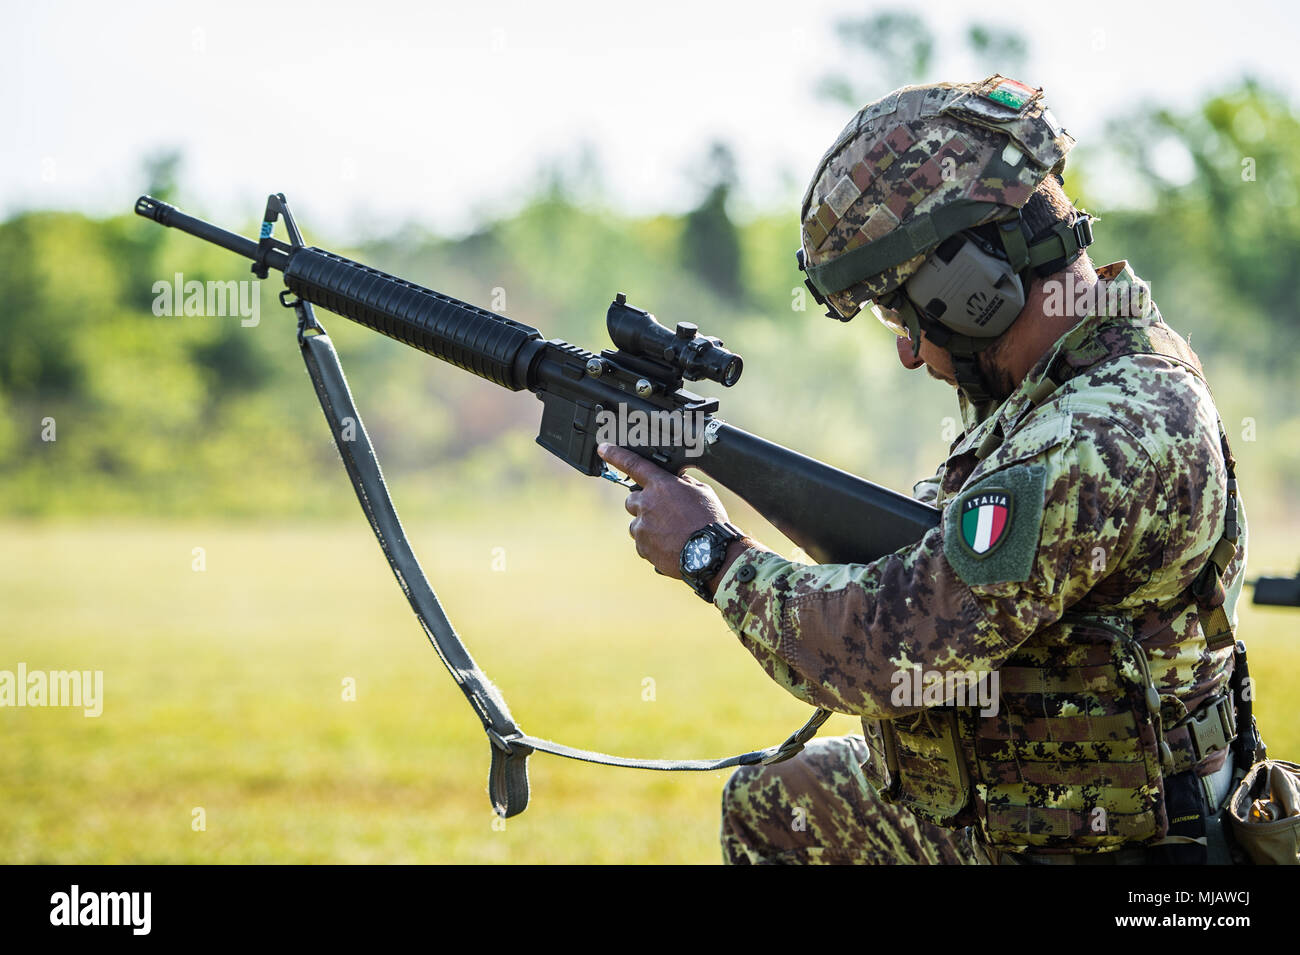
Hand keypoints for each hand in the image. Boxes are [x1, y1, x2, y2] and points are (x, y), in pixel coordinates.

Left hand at [597, 442, 730, 579]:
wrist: (709, 553)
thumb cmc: (709, 521)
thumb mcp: (702, 492)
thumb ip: (682, 483)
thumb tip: (674, 481)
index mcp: (661, 485)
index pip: (632, 464)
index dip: (615, 455)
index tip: (603, 449)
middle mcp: (647, 503)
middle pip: (632, 499)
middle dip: (644, 504)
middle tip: (664, 512)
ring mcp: (642, 527)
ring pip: (636, 523)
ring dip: (648, 525)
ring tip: (670, 532)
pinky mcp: (642, 547)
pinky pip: (642, 542)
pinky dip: (652, 543)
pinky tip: (670, 544)